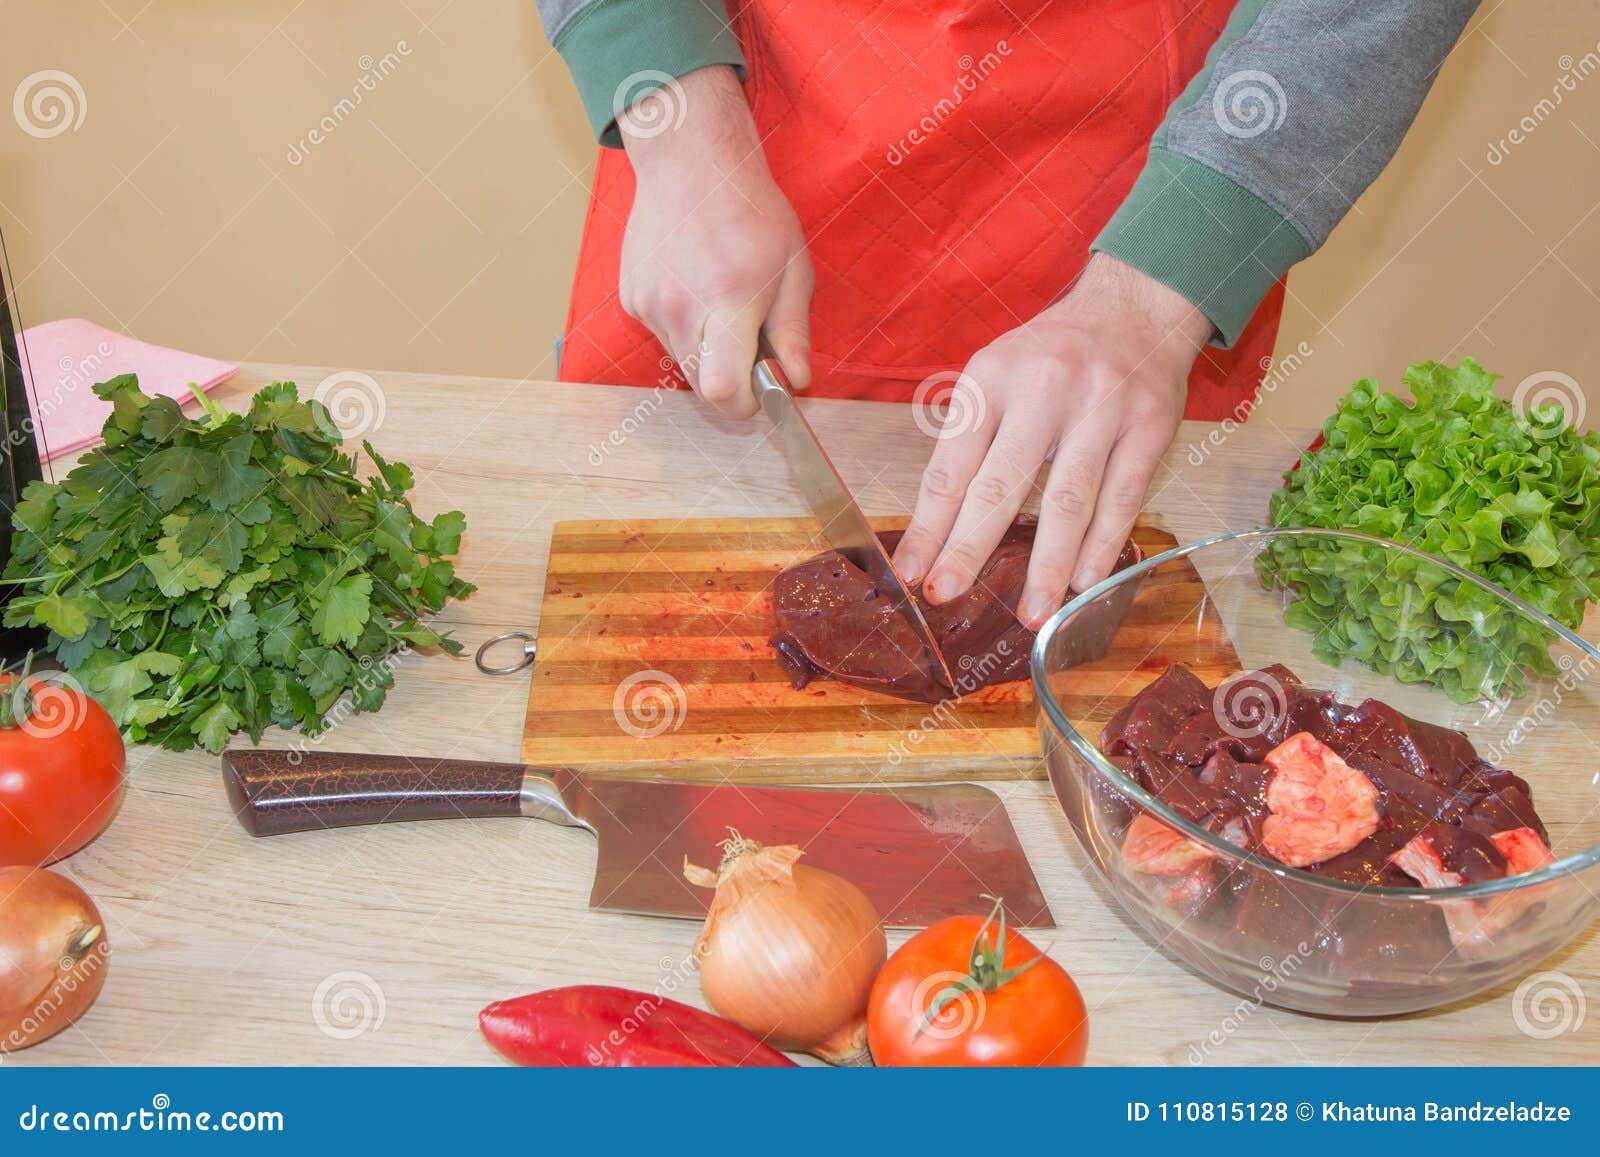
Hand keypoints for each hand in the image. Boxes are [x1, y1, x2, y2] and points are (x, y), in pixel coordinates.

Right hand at [617, 66, 812, 418]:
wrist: (692, 163)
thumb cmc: (751, 212)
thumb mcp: (793, 268)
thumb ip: (794, 330)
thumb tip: (796, 381)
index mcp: (729, 300)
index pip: (722, 388)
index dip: (744, 405)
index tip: (761, 393)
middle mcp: (681, 307)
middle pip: (701, 386)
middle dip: (730, 380)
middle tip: (751, 345)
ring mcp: (649, 304)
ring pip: (682, 361)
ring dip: (707, 352)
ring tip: (723, 303)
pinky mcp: (631, 299)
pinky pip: (664, 336)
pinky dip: (685, 328)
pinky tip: (696, 287)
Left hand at [891, 253, 1212, 629]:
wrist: (1136, 307)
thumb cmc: (1052, 353)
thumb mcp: (996, 372)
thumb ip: (971, 437)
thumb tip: (938, 525)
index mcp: (993, 379)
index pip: (952, 466)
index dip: (930, 524)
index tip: (911, 571)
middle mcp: (1044, 391)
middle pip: (1001, 486)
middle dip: (969, 550)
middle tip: (947, 597)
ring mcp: (1101, 409)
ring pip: (1068, 500)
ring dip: (1046, 565)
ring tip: (1030, 615)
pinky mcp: (1149, 427)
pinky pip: (1121, 497)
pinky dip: (1101, 545)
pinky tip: (1082, 582)